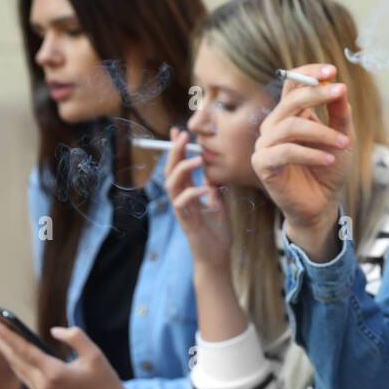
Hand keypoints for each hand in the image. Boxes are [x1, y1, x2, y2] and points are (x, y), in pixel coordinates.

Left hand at [0, 321, 133, 388]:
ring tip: (0, 334)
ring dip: (7, 351)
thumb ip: (75, 337)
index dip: (8, 336)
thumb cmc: (104, 380)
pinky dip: (16, 361)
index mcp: (54, 374)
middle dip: (1, 341)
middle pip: (15, 360)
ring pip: (17, 369)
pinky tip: (14, 351)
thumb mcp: (95, 354)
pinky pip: (24, 376)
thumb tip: (54, 331)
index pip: (24, 351)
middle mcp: (42, 385)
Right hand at [165, 126, 232, 270]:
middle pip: (171, 171)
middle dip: (175, 153)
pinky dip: (192, 193)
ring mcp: (182, 210)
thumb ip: (212, 190)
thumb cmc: (216, 233)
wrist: (216, 257)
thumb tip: (212, 174)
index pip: (179, 167)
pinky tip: (205, 188)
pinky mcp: (186, 222)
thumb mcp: (217, 205)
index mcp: (188, 193)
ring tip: (196, 160)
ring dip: (183, 170)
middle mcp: (181, 200)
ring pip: (172, 185)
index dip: (177, 150)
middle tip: (182, 136)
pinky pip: (183, 204)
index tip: (178, 131)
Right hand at [252, 63, 353, 241]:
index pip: (292, 84)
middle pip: (291, 100)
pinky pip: (285, 151)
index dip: (309, 73)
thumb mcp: (341, 137)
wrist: (321, 204)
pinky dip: (311, 153)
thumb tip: (340, 87)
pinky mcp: (262, 164)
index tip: (332, 70)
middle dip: (317, 93)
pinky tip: (329, 159)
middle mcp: (273, 125)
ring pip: (291, 125)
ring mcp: (265, 144)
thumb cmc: (329, 169)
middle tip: (340, 92)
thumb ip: (340, 113)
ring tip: (343, 143)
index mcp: (290, 114)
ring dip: (321, 131)